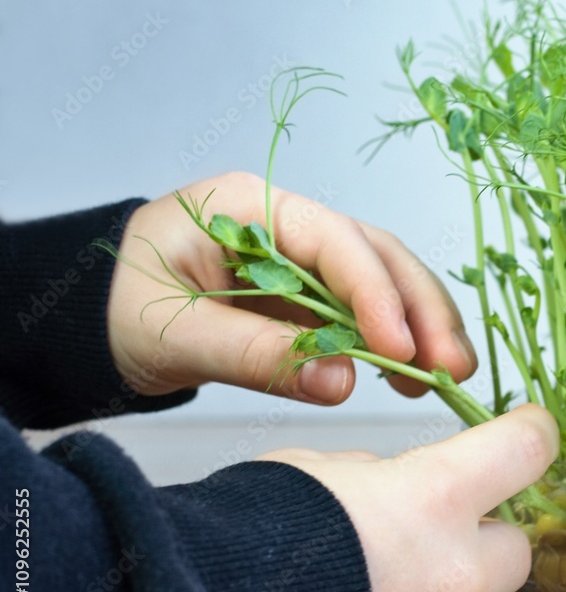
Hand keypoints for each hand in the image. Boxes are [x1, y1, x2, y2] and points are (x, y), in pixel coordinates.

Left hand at [107, 171, 476, 402]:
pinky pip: (361, 312)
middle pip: (375, 254)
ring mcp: (300, 258)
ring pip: (381, 281)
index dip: (374, 293)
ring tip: (445, 375)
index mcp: (247, 208)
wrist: (90, 318)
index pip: (333, 240)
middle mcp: (286, 223)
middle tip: (449, 366)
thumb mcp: (172, 334)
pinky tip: (412, 374)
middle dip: (419, 308)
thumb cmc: (114, 310)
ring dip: (420, 325)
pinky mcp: (306, 294)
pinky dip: (394, 342)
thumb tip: (341, 383)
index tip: (402, 349)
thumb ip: (254, 355)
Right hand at [257, 404, 559, 591]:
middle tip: (442, 520)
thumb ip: (375, 475)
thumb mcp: (317, 472)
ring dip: (461, 582)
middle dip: (487, 528)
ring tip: (402, 572)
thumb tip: (392, 486)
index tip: (530, 427)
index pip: (523, 450)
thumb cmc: (251, 539)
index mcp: (434, 498)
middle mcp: (454, 570)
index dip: (531, 432)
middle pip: (517, 543)